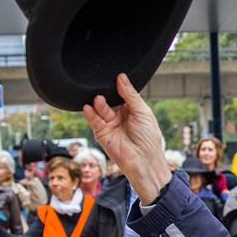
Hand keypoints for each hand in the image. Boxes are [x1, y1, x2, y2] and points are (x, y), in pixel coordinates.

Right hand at [83, 74, 170, 203]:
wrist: (143, 159)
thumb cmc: (148, 137)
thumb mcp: (142, 111)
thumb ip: (131, 95)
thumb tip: (121, 77)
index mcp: (131, 108)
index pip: (121, 93)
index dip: (117, 86)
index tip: (114, 77)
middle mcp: (119, 114)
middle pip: (109, 99)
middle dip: (105, 94)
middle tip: (103, 89)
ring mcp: (109, 123)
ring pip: (100, 108)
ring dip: (98, 103)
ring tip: (98, 99)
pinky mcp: (101, 133)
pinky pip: (94, 120)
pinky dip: (90, 114)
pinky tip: (88, 107)